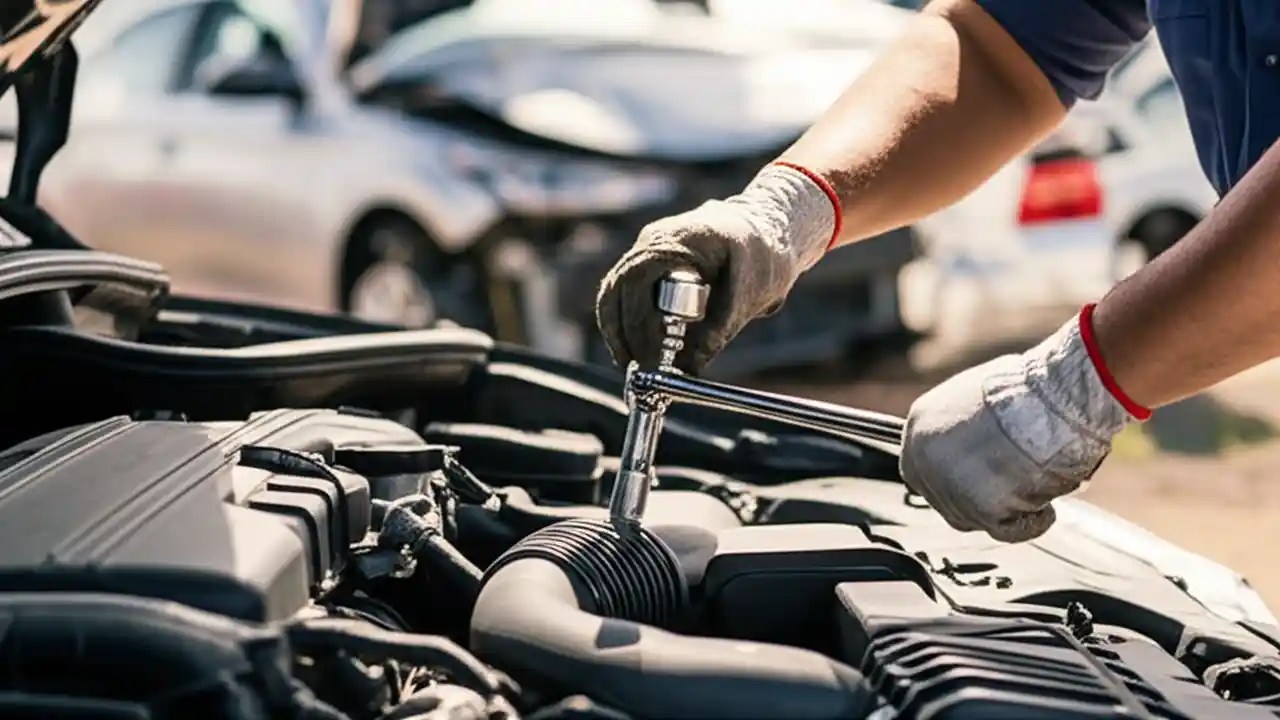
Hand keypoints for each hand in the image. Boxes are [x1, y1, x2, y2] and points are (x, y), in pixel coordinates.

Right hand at [595, 164, 836, 373]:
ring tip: (634, 368)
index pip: (638, 282)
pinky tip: (636, 352)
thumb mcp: (750, 296)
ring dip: (619, 332)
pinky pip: (624, 296)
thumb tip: (687, 371)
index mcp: (678, 238)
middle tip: (640, 372)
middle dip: (626, 334)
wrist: (770, 231)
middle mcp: (654, 241)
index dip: (640, 325)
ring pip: (614, 293)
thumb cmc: (765, 255)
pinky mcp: (649, 266)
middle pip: (618, 289)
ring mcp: (647, 251)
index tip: (651, 361)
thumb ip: (718, 331)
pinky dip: (626, 325)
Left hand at [900, 311, 1138, 541]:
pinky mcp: (980, 510)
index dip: (953, 479)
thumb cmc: (1028, 390)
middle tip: (1014, 486)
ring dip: (1006, 509)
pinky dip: (1031, 522)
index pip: (922, 469)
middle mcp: (925, 458)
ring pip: (973, 518)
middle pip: (945, 499)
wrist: (1051, 400)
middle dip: (978, 499)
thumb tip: (975, 444)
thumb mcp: (975, 397)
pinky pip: (1007, 530)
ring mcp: (949, 487)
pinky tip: (1047, 504)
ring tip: (1038, 482)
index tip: (979, 481)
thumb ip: (962, 427)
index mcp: (919, 425)